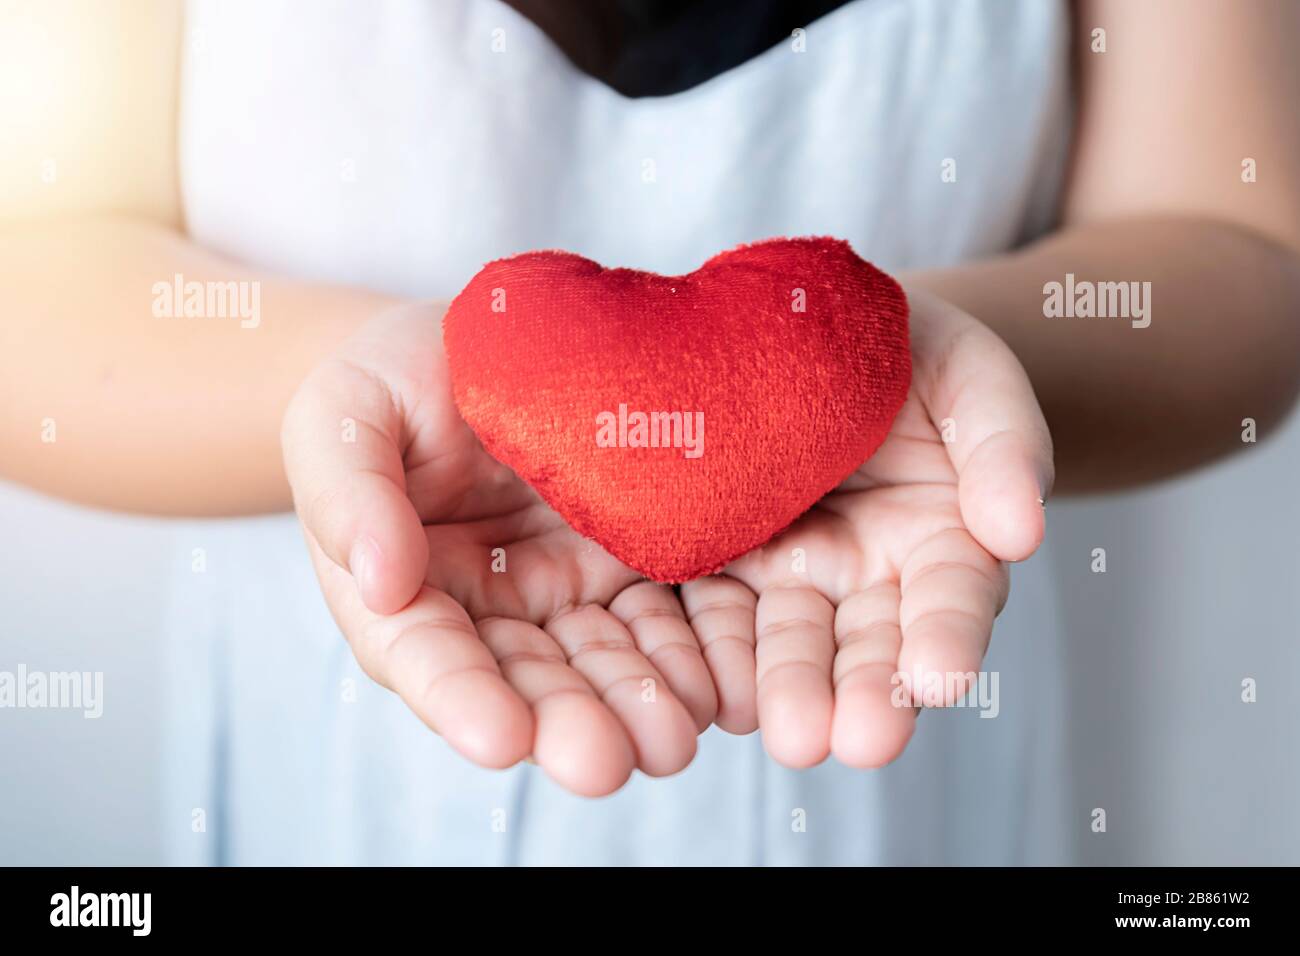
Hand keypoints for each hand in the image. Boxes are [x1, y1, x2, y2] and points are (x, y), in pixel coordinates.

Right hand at [282, 304, 717, 795]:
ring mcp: (569, 594)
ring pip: (604, 662)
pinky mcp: (635, 565)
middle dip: (565, 725)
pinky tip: (723, 684)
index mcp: (406, 594)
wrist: (484, 342)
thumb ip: (349, 493)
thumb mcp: (345, 413)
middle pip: (528, 682)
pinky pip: (667, 615)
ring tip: (672, 739)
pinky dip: (692, 652)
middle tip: (604, 763)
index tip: (502, 738)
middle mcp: (492, 614)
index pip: (427, 655)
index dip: (461, 699)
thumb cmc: (395, 377)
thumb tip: (379, 582)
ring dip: (637, 706)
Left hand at [680, 289, 1052, 768]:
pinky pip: (719, 607)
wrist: (822, 330)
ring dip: (795, 690)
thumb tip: (1019, 534)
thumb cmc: (916, 354)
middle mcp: (869, 575)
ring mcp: (794, 572)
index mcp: (944, 540)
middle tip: (858, 741)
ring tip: (792, 738)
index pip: (953, 597)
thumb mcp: (972, 379)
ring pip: (794, 642)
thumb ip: (1004, 446)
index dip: (949, 635)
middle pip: (871, 643)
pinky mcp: (727, 559)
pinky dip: (719, 649)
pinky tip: (715, 687)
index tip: (941, 678)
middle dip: (868, 694)